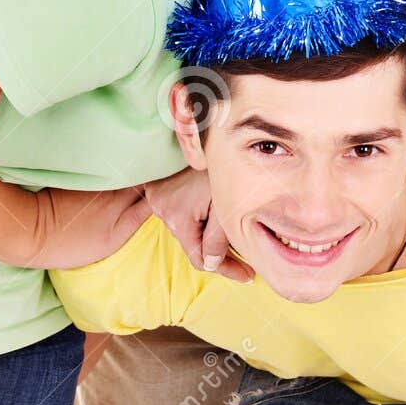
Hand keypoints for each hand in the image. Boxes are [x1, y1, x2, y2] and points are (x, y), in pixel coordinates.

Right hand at [143, 166, 252, 281]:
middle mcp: (161, 210)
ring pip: (187, 231)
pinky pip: (181, 215)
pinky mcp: (158, 190)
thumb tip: (213, 265)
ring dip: (208, 234)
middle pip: (193, 244)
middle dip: (219, 251)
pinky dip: (198, 220)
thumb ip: (220, 238)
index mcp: (177, 217)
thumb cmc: (217, 166)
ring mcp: (156, 199)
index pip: (199, 258)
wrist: (205, 130)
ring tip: (234, 236)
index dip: (226, 269)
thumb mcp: (226, 205)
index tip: (249, 274)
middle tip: (246, 259)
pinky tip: (214, 217)